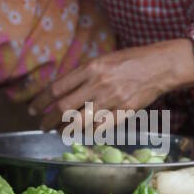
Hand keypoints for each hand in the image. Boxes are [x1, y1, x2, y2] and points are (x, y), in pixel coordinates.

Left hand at [29, 40, 193, 129]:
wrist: (160, 66)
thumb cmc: (131, 60)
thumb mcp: (103, 60)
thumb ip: (84, 74)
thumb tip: (62, 90)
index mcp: (91, 68)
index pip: (57, 88)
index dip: (41, 101)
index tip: (33, 109)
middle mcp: (98, 84)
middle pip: (64, 107)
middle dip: (48, 119)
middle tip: (41, 125)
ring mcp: (112, 100)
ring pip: (79, 122)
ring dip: (64, 130)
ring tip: (58, 132)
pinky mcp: (124, 112)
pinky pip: (100, 128)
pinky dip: (87, 133)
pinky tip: (81, 134)